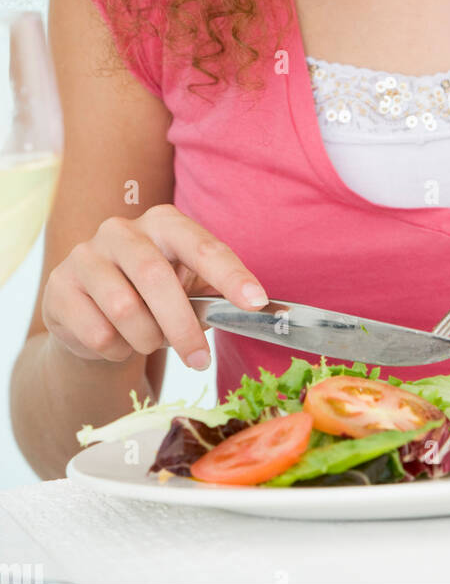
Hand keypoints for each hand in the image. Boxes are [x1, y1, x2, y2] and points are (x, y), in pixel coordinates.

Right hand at [42, 203, 267, 369]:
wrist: (90, 316)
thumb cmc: (150, 297)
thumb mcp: (185, 288)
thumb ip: (214, 294)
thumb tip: (256, 309)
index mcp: (163, 223)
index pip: (202, 246)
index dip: (231, 275)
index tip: (256, 302)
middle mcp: (121, 230)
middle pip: (156, 277)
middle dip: (182, 326)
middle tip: (199, 360)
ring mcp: (85, 256)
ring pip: (124, 309)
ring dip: (145, 339)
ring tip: (149, 341)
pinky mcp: (59, 287)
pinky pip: (96, 333)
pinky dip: (116, 350)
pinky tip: (116, 341)